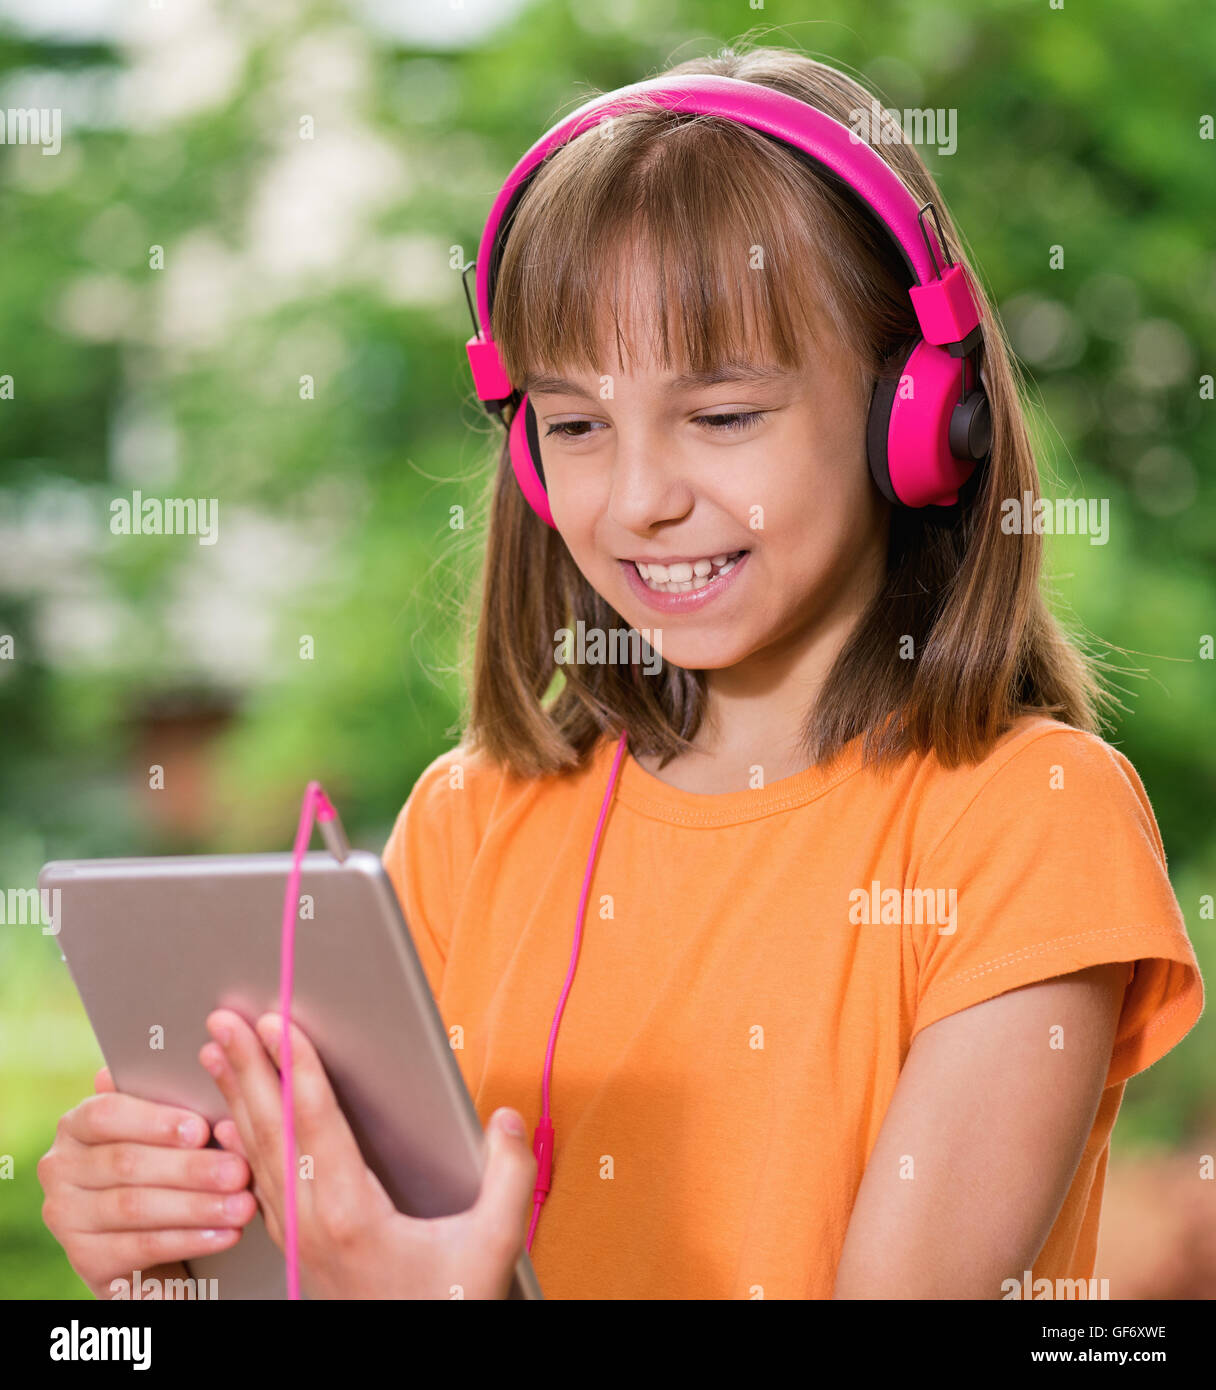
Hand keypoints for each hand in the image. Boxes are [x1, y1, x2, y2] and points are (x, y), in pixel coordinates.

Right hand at [38, 1066, 256, 1299]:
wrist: (146, 1237)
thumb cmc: (164, 1162)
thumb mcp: (166, 1134)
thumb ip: (175, 1106)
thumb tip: (207, 1068)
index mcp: (77, 1122)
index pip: (107, 1113)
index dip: (156, 1122)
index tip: (202, 1130)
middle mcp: (60, 1166)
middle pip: (127, 1163)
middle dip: (190, 1168)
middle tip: (239, 1171)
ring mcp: (66, 1215)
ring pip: (135, 1207)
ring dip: (196, 1206)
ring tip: (241, 1205)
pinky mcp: (83, 1257)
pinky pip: (140, 1247)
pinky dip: (188, 1239)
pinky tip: (224, 1234)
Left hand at [199, 1008, 535, 1298]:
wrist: (403, 1366)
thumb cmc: (444, 1309)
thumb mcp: (491, 1246)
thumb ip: (508, 1178)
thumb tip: (507, 1122)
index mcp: (354, 1216)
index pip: (318, 1124)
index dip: (298, 1069)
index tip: (277, 1025)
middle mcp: (313, 1223)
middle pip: (272, 1131)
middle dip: (248, 1068)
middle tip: (225, 1020)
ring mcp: (297, 1237)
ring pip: (256, 1153)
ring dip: (235, 1096)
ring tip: (215, 1052)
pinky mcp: (295, 1246)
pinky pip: (256, 1183)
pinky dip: (237, 1143)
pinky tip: (225, 1124)